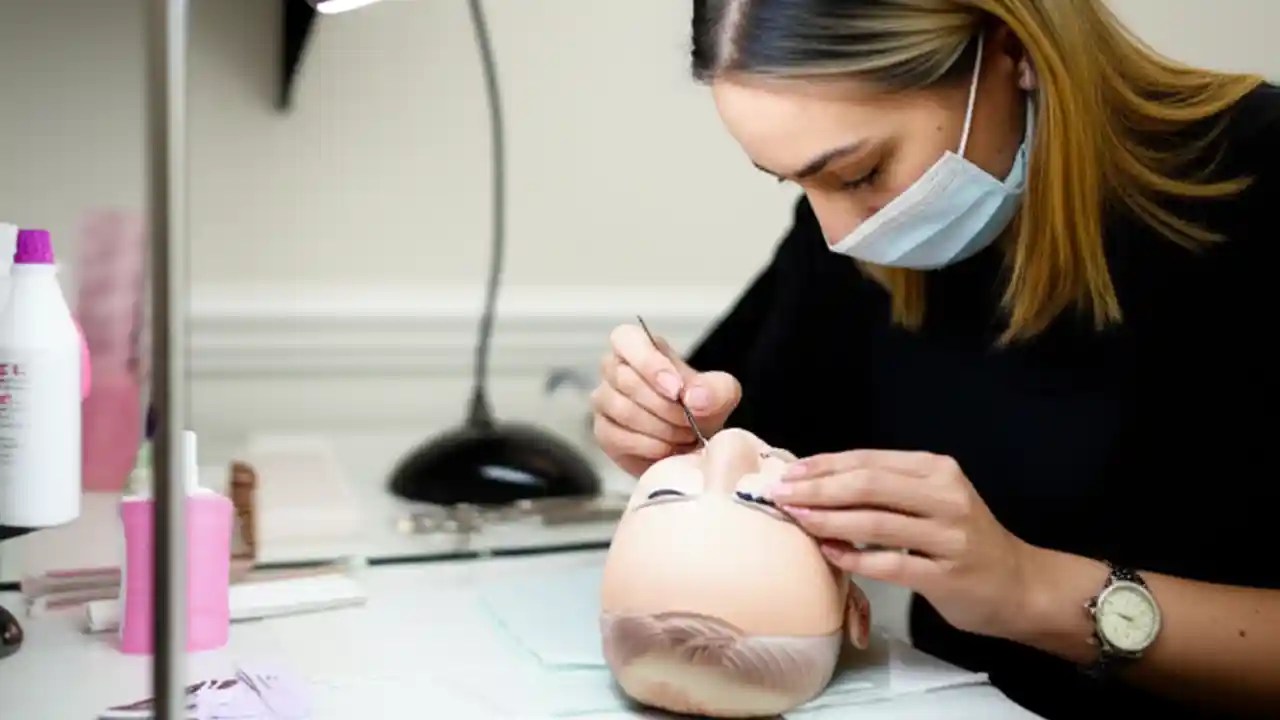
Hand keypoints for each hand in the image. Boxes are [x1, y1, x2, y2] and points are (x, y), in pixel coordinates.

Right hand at [591, 323, 740, 476]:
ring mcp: (604, 400)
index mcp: (638, 346)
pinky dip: (648, 445)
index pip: (626, 339)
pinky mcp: (603, 431)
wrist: (692, 442)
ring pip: (622, 409)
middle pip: (625, 380)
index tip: (676, 389)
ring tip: (684, 435)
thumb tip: (694, 398)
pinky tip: (667, 447)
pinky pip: (617, 437)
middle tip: (689, 420)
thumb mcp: (721, 393)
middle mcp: (614, 368)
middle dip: (664, 405)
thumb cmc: (699, 407)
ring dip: (659, 427)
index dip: (650, 364)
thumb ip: (715, 389)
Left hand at [768, 449, 1035, 640]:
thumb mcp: (932, 500)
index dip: (823, 465)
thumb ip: (887, 488)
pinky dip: (854, 558)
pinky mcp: (947, 575)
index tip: (787, 473)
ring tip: (795, 519)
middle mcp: (945, 496)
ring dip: (827, 520)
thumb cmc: (962, 540)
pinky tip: (829, 554)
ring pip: (875, 522)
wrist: (1019, 585)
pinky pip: (890, 564)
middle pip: (868, 485)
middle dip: (817, 489)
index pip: (869, 460)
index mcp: (936, 470)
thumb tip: (817, 481)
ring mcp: (949, 536)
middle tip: (779, 495)